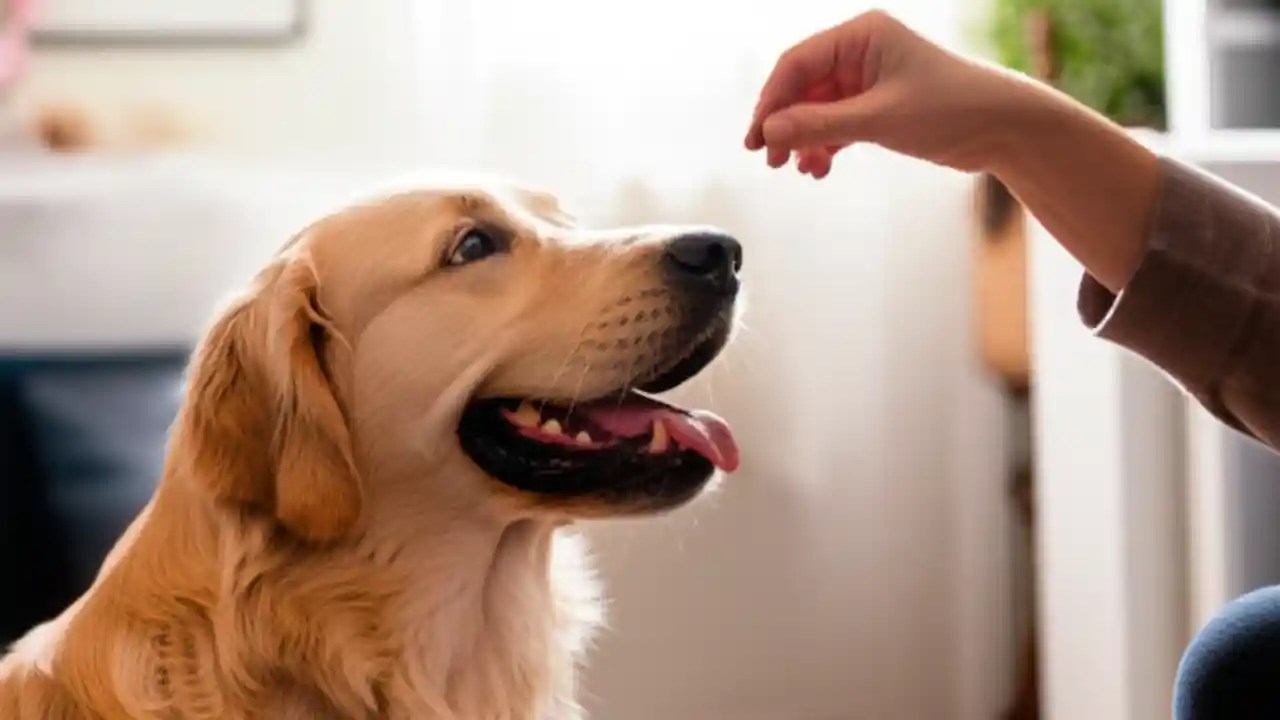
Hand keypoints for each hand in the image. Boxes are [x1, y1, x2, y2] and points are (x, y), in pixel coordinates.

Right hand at [747, 10, 1160, 292]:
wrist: (1005, 129)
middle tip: (768, 159)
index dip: (771, 101)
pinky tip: (819, 169)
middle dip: (784, 124)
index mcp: (862, 34)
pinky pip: (835, 124)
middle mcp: (861, 51)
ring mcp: (868, 79)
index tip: (757, 139)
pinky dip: (824, 146)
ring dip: (802, 139)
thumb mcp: (879, 119)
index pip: (797, 64)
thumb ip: (820, 125)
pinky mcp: (878, 106)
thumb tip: (769, 132)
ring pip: (815, 110)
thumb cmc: (951, 109)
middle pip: (801, 87)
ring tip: (796, 169)